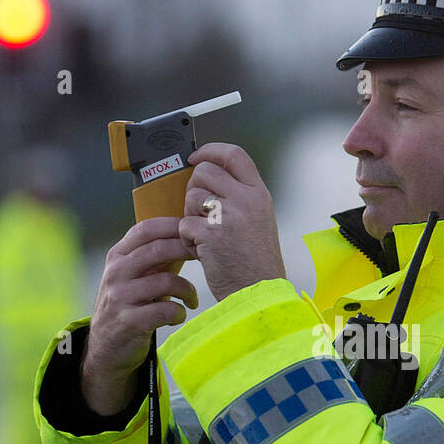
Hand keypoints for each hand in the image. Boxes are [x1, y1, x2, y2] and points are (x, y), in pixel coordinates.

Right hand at [82, 217, 196, 415]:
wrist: (107, 347)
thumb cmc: (131, 305)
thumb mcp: (137, 276)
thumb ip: (157, 257)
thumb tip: (190, 233)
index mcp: (118, 256)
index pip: (146, 229)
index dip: (174, 226)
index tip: (197, 231)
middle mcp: (116, 273)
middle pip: (158, 249)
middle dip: (187, 251)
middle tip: (207, 259)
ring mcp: (120, 297)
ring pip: (166, 281)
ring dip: (188, 290)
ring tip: (192, 299)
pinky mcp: (129, 322)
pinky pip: (166, 310)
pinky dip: (179, 312)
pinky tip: (178, 316)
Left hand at [179, 144, 286, 302]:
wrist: (259, 293)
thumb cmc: (255, 262)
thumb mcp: (259, 220)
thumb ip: (240, 197)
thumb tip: (207, 179)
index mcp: (259, 194)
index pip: (233, 154)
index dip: (210, 151)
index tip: (195, 157)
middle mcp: (246, 199)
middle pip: (204, 172)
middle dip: (194, 190)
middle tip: (200, 213)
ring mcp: (228, 216)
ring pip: (190, 197)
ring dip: (190, 217)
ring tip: (206, 237)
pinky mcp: (211, 234)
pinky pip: (184, 224)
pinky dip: (189, 240)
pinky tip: (205, 253)